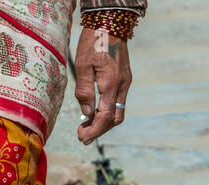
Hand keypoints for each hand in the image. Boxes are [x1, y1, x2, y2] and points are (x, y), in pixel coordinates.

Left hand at [73, 27, 131, 145]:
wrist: (110, 23)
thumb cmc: (93, 41)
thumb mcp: (82, 65)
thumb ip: (84, 90)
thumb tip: (87, 112)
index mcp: (112, 83)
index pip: (106, 116)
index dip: (94, 130)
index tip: (82, 138)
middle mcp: (122, 85)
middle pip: (115, 119)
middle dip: (99, 130)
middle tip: (82, 136)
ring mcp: (125, 82)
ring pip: (118, 112)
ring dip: (103, 122)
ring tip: (86, 126)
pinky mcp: (124, 79)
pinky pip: (117, 102)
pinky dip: (107, 111)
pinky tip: (94, 111)